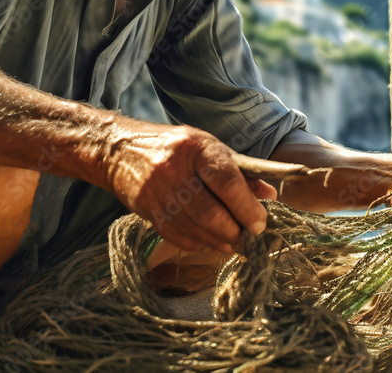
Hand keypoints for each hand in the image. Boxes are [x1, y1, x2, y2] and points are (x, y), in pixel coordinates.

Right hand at [101, 121, 275, 253]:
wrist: (122, 151)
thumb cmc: (176, 147)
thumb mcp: (209, 147)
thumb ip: (240, 171)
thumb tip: (270, 194)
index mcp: (197, 149)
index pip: (227, 182)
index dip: (247, 207)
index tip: (260, 222)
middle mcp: (175, 171)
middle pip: (211, 213)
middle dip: (235, 230)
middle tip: (249, 237)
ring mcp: (158, 194)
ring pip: (195, 229)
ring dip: (220, 241)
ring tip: (235, 243)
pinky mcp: (148, 212)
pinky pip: (178, 237)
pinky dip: (200, 244)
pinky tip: (213, 243)